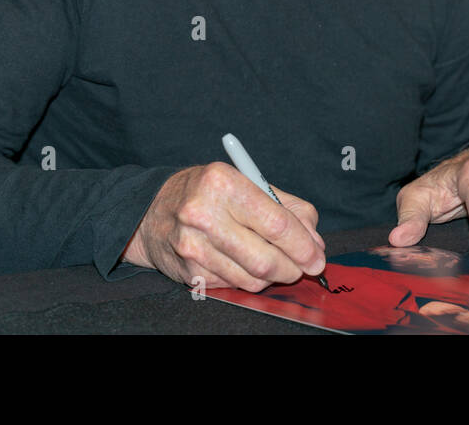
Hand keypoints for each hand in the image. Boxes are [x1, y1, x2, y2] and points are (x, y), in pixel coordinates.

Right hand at [122, 163, 325, 292]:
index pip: (276, 223)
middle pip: (265, 259)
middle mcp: (204, 214)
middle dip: (294, 268)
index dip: (303, 245)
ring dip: (274, 276)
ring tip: (277, 264)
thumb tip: (314, 242)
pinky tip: (246, 263)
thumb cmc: (208, 193)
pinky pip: (235, 285)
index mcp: (223, 183)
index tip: (317, 256)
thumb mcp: (247, 183)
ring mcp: (193, 247)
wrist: (151, 211)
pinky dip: (250, 279)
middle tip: (304, 267)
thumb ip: (287, 208)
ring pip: (252, 278)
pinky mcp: (189, 272)